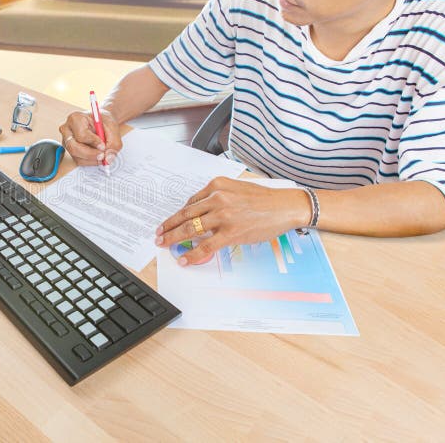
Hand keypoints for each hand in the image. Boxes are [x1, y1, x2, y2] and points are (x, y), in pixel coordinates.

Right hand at [58, 110, 122, 165]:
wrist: (102, 124)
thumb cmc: (104, 123)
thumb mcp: (113, 128)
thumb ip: (113, 143)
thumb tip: (108, 158)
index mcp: (75, 119)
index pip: (81, 134)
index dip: (93, 142)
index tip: (103, 146)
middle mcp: (67, 130)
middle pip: (74, 147)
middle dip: (90, 154)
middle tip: (103, 155)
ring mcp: (67, 142)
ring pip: (77, 156)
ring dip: (92, 158)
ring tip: (103, 155)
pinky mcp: (70, 151)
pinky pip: (79, 161)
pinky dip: (91, 161)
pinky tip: (98, 155)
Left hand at [154, 177, 311, 265]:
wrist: (285, 206)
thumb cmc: (264, 199)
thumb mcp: (236, 188)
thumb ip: (217, 197)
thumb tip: (200, 212)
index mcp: (217, 185)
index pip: (190, 202)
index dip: (177, 215)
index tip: (169, 222)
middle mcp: (217, 198)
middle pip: (185, 215)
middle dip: (168, 226)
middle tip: (158, 233)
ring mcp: (223, 216)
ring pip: (191, 229)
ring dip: (173, 238)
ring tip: (164, 244)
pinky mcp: (231, 232)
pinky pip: (206, 246)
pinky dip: (192, 253)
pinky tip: (184, 258)